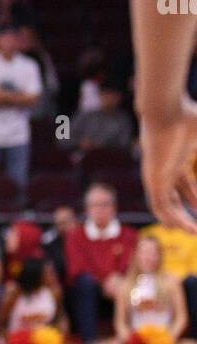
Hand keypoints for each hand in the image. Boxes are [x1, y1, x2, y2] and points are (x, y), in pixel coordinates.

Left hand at [139, 98, 196, 232]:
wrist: (166, 110)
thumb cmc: (190, 117)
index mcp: (176, 158)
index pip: (184, 185)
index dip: (195, 199)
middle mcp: (165, 169)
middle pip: (174, 198)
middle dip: (187, 213)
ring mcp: (157, 174)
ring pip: (164, 205)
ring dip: (179, 220)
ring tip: (194, 233)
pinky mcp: (152, 179)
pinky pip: (157, 205)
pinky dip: (171, 218)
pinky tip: (184, 227)